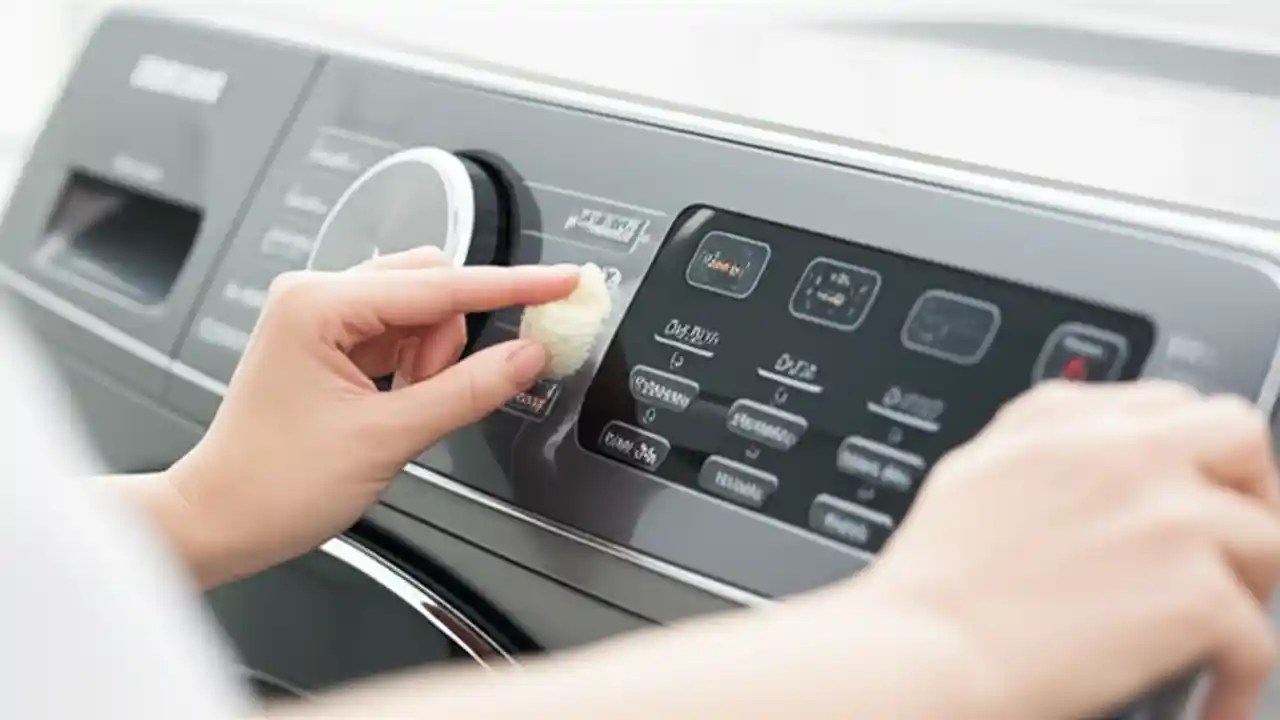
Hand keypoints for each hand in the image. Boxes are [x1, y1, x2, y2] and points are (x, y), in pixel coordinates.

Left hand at [166, 248, 578, 585]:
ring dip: (432, 357)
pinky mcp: (328, 342)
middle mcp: (316, 297)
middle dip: (453, 339)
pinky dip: (415, 366)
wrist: (220, 519)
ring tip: (403, 409)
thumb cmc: (273, 483)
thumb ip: (467, 392)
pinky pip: (399, 334)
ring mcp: (320, 318)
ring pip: (419, 311)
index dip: (510, 286)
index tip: (561, 281)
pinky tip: (397, 402)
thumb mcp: (386, 439)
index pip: (440, 286)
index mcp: (319, 304)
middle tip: (440, 394)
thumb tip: (527, 356)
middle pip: (431, 286)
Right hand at [842, 381, 1279, 719]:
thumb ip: (1041, 452)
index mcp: (1059, 420)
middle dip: (1246, 486)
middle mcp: (1121, 452)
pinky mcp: (1196, 592)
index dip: (1186, 454)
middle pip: (1236, 435)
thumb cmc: (930, 587)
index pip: (1164, 404)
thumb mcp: (973, 475)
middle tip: (1228, 544)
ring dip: (1245, 585)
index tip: (1188, 491)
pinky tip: (1211, 697)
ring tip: (1214, 630)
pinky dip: (1238, 677)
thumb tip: (1083, 469)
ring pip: (1266, 537)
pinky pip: (1257, 635)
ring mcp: (1167, 516)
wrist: (923, 653)